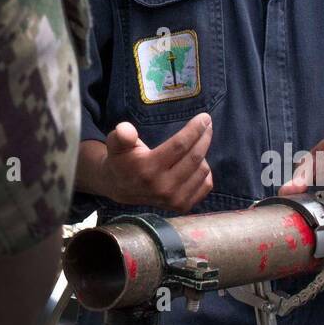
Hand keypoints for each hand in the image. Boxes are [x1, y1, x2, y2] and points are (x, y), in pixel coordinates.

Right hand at [97, 114, 212, 211]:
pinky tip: (195, 163)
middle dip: (204, 137)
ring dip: (203, 154)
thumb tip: (125, 130)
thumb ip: (121, 135)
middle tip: (207, 124)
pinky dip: (204, 171)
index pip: (179, 146)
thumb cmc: (122, 160)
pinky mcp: (183, 207)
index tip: (204, 118)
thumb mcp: (116, 144)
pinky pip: (205, 185)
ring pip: (202, 170)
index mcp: (148, 170)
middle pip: (194, 157)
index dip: (194, 130)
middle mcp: (163, 188)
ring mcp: (174, 200)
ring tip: (196, 144)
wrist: (121, 188)